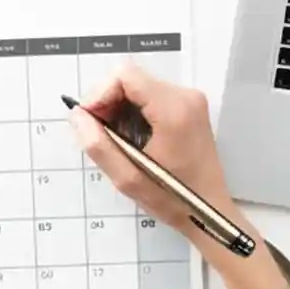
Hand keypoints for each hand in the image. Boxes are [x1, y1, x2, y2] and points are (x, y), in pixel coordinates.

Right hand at [69, 64, 287, 288]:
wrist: (212, 213)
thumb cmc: (174, 200)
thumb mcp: (129, 179)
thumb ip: (99, 145)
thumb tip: (77, 115)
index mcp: (173, 109)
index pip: (125, 75)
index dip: (99, 94)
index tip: (90, 121)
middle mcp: (185, 96)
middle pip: (132, 79)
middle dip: (108, 102)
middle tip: (100, 134)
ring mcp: (191, 101)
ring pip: (140, 87)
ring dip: (120, 109)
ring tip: (117, 141)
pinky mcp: (191, 108)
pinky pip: (152, 97)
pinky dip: (135, 112)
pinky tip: (133, 139)